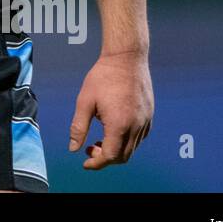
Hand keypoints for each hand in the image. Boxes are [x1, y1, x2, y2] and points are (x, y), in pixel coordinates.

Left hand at [69, 50, 153, 169]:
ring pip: (132, 148)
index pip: (110, 156)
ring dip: (116, 150)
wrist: (126, 58)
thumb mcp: (85, 101)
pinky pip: (140, 137)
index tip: (85, 163)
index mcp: (119, 124)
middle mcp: (136, 126)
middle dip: (105, 158)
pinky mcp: (149, 115)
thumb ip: (79, 127)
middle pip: (123, 156)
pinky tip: (114, 130)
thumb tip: (73, 148)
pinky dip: (126, 141)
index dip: (96, 163)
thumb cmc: (103, 76)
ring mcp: (145, 121)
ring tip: (99, 139)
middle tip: (90, 148)